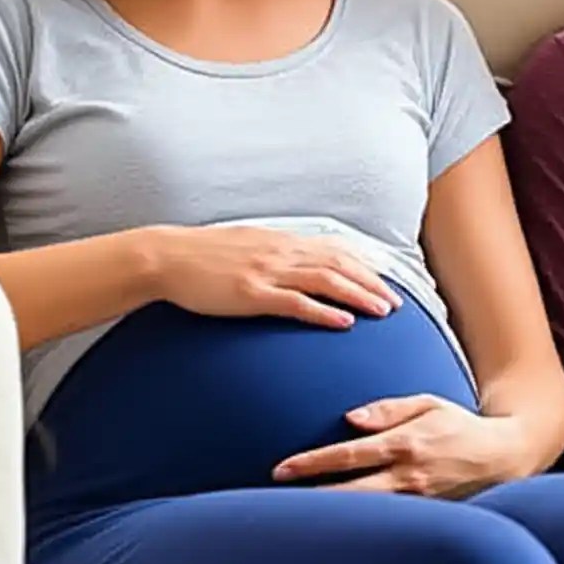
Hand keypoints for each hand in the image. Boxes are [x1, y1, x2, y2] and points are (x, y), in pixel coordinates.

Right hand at [146, 225, 402, 328]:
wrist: (167, 257)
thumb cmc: (205, 255)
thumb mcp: (249, 245)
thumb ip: (277, 252)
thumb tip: (301, 262)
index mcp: (282, 241)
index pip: (336, 251)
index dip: (365, 267)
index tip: (386, 282)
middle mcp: (281, 253)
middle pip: (340, 266)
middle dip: (372, 284)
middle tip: (396, 303)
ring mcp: (267, 272)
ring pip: (326, 282)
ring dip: (359, 296)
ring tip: (382, 311)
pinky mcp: (252, 294)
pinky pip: (296, 303)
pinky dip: (323, 312)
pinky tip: (343, 322)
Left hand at [272, 394, 530, 498]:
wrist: (502, 456)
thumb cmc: (458, 425)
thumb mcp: (427, 403)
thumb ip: (387, 409)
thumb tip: (349, 418)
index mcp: (405, 444)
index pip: (350, 456)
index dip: (312, 463)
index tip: (281, 468)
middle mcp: (408, 477)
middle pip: (350, 493)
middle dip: (311, 495)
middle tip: (277, 496)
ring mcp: (415, 501)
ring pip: (363, 512)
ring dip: (331, 511)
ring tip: (297, 511)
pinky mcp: (423, 515)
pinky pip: (383, 519)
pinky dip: (359, 519)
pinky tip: (337, 520)